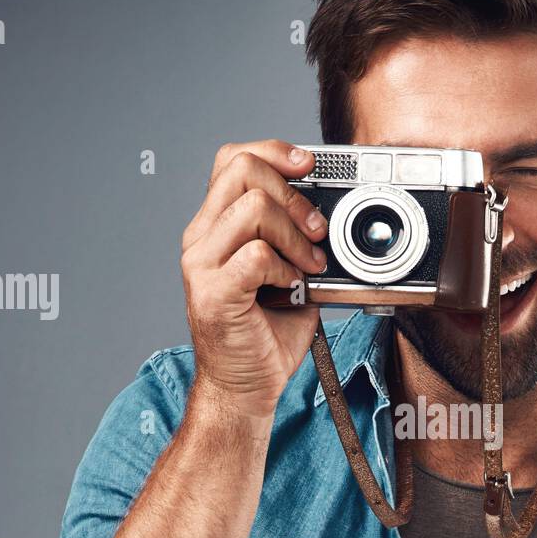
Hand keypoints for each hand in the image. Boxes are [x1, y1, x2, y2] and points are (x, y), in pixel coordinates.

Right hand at [180, 139, 327, 421]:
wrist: (246, 386)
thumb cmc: (266, 333)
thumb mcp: (289, 272)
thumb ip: (298, 238)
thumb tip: (334, 212)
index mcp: (216, 227)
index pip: (234, 159)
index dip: (275, 151)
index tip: (310, 166)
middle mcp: (202, 239)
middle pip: (243, 170)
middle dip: (294, 193)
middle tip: (317, 230)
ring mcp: (202, 265)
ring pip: (253, 208)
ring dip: (295, 233)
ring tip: (309, 264)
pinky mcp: (214, 293)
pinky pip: (256, 255)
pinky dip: (285, 267)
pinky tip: (292, 288)